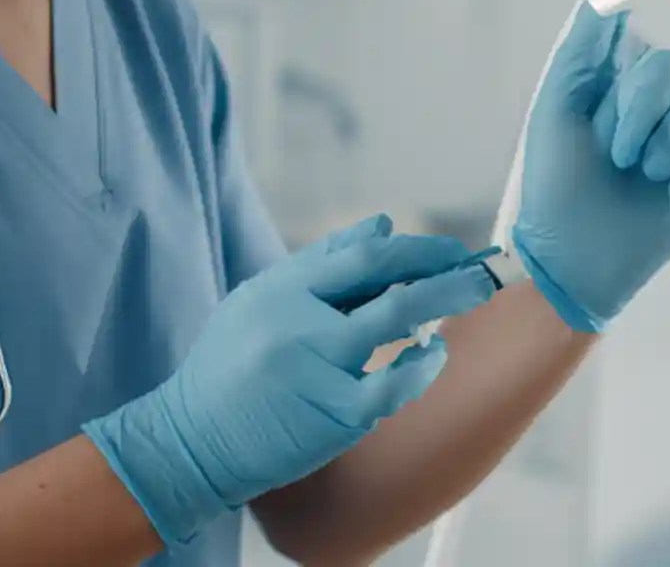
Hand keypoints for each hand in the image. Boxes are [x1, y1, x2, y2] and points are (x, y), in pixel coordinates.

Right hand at [83, 215, 495, 544]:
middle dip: (441, 264)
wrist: (188, 444)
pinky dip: (423, 365)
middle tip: (481, 265)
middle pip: (384, 273)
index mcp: (281, 288)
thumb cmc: (230, 371)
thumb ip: (322, 264)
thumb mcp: (260, 303)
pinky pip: (395, 383)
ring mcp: (317, 365)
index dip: (415, 248)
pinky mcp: (333, 413)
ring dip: (447, 298)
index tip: (450, 250)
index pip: (361, 253)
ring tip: (477, 291)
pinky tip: (435, 356)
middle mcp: (298, 319)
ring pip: (398, 318)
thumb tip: (384, 225)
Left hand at [514, 2, 669, 332]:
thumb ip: (582, 51)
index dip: (637, 42)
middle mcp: (652, 106)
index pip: (641, 43)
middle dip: (644, 108)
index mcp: (615, 85)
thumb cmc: (555, 185)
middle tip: (618, 154)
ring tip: (643, 178)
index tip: (656, 18)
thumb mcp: (556, 110)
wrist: (572, 259)